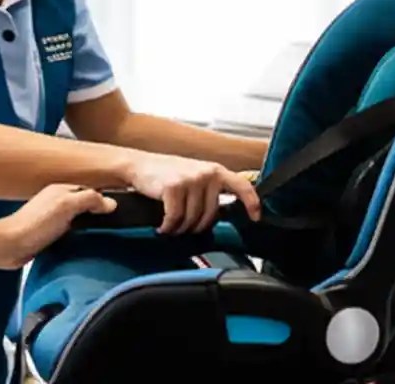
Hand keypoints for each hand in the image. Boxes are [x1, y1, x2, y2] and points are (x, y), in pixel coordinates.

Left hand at [0, 184, 116, 268]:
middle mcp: (57, 201)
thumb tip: (111, 203)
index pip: (91, 189)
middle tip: (118, 221)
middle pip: (86, 202)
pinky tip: (87, 241)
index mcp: (61, 189)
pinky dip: (81, 234)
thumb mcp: (66, 205)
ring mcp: (53, 217)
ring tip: (106, 232)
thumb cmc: (35, 224)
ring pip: (80, 217)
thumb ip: (89, 199)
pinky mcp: (50, 233)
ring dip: (90, 223)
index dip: (105, 197)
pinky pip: (72, 230)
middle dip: (99, 209)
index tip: (122, 207)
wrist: (10, 246)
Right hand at [125, 152, 262, 234]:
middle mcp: (206, 173)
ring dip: (181, 229)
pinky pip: (176, 219)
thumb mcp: (195, 177)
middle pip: (211, 215)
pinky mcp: (174, 188)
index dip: (252, 203)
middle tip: (185, 227)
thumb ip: (211, 191)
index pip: (242, 186)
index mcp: (215, 171)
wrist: (138, 165)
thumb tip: (224, 215)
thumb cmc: (166, 174)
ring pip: (193, 220)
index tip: (255, 217)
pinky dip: (168, 227)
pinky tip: (163, 227)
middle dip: (197, 227)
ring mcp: (191, 180)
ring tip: (172, 226)